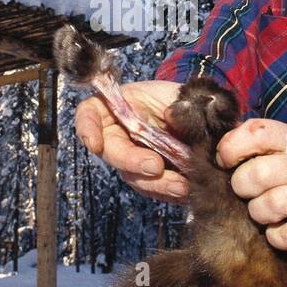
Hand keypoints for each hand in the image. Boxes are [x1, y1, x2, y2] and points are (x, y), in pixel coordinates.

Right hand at [73, 79, 188, 203]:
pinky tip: (183, 192)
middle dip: (130, 161)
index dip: (87, 128)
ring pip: (132, 176)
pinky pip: (151, 188)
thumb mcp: (180, 94)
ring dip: (155, 184)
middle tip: (156, 166)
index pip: (89, 114)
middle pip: (110, 151)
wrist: (199, 120)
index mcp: (117, 106)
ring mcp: (132, 158)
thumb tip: (173, 116)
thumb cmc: (183, 100)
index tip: (95, 144)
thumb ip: (177, 104)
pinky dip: (167, 192)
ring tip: (180, 186)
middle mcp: (119, 134)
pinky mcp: (149, 177)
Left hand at [216, 118, 286, 249]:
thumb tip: (215, 150)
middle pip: (258, 174)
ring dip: (257, 212)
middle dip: (241, 186)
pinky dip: (276, 236)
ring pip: (271, 205)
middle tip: (247, 191)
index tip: (227, 162)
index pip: (255, 133)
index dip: (231, 149)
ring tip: (263, 210)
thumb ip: (254, 140)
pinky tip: (279, 228)